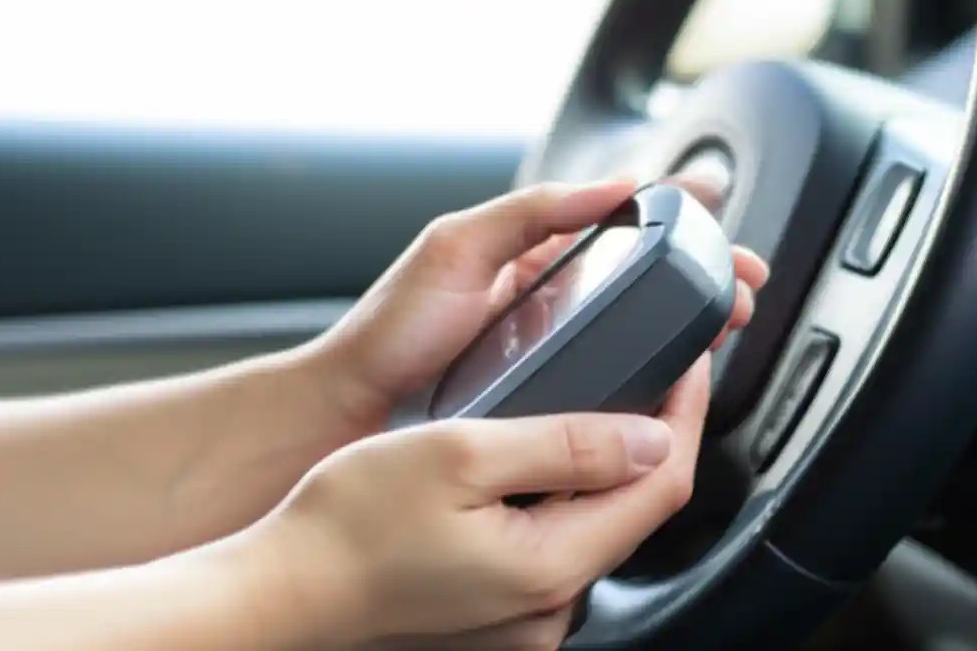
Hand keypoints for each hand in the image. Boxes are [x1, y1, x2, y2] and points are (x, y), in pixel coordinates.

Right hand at [220, 351, 714, 649]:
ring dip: (608, 464)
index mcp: (552, 565)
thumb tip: (650, 436)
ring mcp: (526, 616)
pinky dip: (567, 497)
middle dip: (653, 434)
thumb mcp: (462, 455)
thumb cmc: (349, 522)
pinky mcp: (501, 613)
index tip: (691, 359)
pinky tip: (544, 460)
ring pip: (599, 525)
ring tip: (602, 399)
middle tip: (652, 368)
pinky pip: (560, 545)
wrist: (285, 586)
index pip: (663, 483)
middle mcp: (550, 605)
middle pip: (637, 507)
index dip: (686, 413)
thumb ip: (565, 446)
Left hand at [319, 180, 769, 425]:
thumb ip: (530, 212)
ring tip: (727, 324)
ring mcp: (553, 352)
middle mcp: (549, 301)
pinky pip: (616, 380)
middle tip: (742, 286)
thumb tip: (616, 185)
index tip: (719, 216)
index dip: (674, 218)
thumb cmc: (395, 328)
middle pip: (645, 279)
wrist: (354, 407)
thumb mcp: (457, 245)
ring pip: (640, 330)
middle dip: (702, 275)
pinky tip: (680, 378)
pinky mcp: (551, 399)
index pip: (618, 222)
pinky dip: (657, 373)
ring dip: (693, 323)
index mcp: (531, 255)